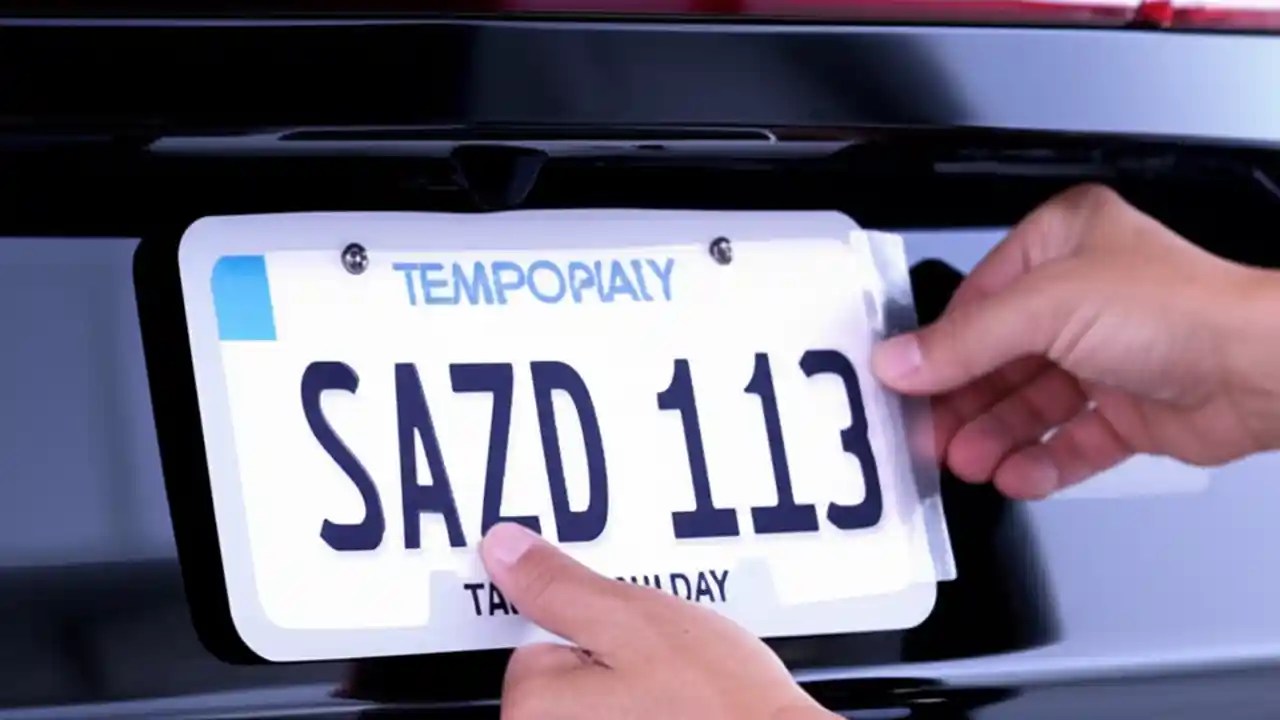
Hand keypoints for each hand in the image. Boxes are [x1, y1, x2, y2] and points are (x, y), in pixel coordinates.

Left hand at [480, 522, 835, 719]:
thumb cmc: (721, 706)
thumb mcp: (632, 619)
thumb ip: (557, 585)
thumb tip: (503, 550)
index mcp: (532, 715)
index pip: (531, 654)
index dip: (587, 638)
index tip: (625, 648)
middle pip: (558, 693)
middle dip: (606, 677)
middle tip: (662, 678)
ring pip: (595, 714)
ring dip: (628, 705)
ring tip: (680, 704)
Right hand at [873, 183, 1279, 498]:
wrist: (1266, 369)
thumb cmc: (1183, 309)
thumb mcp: (1048, 308)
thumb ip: (965, 342)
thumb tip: (900, 362)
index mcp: (1062, 243)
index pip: (978, 300)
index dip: (940, 347)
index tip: (904, 383)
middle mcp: (1083, 295)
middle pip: (999, 357)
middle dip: (965, 403)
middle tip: (930, 435)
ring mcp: (1107, 354)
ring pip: (1031, 402)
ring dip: (996, 436)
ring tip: (969, 462)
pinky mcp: (1130, 409)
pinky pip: (1070, 439)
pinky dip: (1041, 460)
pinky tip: (1017, 475)